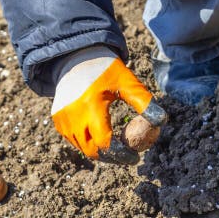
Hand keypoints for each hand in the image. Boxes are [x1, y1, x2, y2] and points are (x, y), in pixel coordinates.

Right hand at [51, 48, 166, 163]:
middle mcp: (73, 117)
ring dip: (100, 152)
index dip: (121, 155)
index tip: (135, 156)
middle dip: (111, 158)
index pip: (105, 143)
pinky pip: (75, 141)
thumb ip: (143, 101)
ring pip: (83, 148)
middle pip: (93, 152)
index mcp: (91, 106)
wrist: (75, 59)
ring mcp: (63, 121)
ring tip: (116, 145)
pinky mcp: (58, 122)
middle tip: (126, 156)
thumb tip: (160, 121)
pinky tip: (99, 135)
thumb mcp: (127, 82)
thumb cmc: (105, 71)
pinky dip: (88, 143)